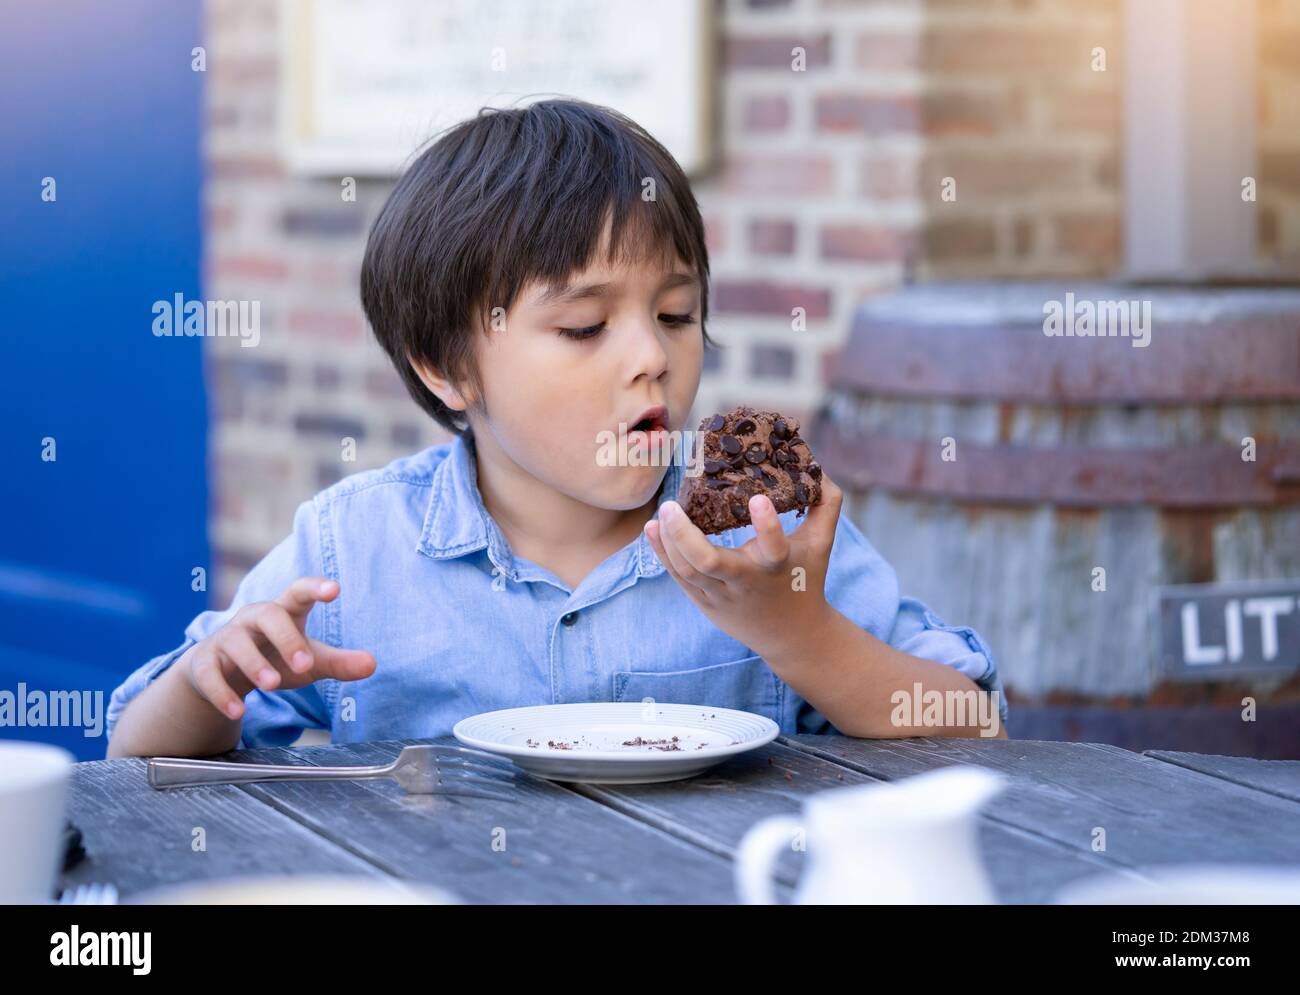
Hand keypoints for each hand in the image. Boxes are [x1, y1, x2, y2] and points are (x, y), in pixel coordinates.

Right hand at [184, 577, 376, 720]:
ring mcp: (225, 639)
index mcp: (283, 613)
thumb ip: (339, 663)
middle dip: (286, 637)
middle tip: (304, 664)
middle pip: (267, 613)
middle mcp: (252, 620)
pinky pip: (209, 673)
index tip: (334, 589)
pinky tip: (238, 711)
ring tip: (271, 687)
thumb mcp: (308, 662)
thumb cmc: (273, 659)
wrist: (220, 674)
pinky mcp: (203, 663)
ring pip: (235, 642)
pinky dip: (222, 693)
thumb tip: (373, 664)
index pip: (298, 592)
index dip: (314, 588)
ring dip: (254, 664)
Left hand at [643, 473, 843, 663]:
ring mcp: (722, 595)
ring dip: (668, 542)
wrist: (792, 636)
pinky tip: (652, 529)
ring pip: (688, 571)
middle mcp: (747, 582)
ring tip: (661, 513)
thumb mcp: (821, 544)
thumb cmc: (806, 579)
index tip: (758, 498)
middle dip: (685, 536)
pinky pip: (680, 578)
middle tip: (671, 506)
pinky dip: (664, 554)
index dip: (767, 525)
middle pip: (709, 563)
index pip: (774, 547)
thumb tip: (815, 466)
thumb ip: (825, 504)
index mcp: (777, 566)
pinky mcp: (706, 603)